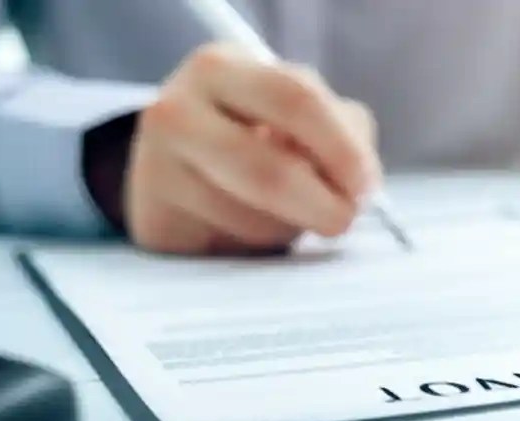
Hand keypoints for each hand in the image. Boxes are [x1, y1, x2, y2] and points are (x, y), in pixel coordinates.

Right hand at [121, 42, 379, 254]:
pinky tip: (247, 231)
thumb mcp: (291, 112)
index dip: (342, 149)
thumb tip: (359, 182)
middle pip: (269, 172)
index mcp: (219, 69)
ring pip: (252, 221)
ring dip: (288, 230)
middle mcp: (176, 113)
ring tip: (281, 215)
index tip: (365, 186)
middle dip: (321, 205)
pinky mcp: (154, 224)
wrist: (167, 162)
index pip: (295, 99)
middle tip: (344, 220)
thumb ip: (339, 130)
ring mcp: (156, 172)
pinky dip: (257, 251)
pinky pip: (228, 252)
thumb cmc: (250, 132)